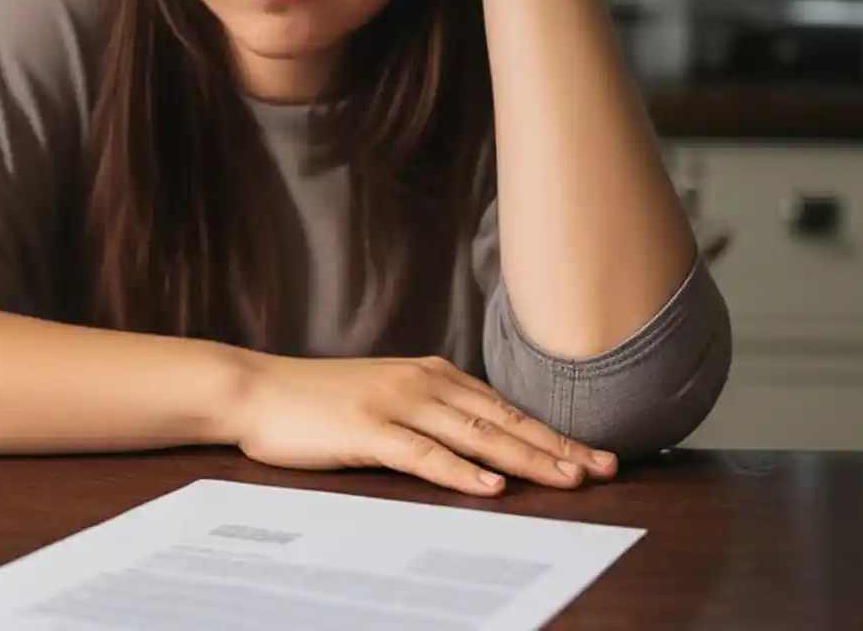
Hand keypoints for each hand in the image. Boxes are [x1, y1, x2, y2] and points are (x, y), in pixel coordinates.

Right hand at [229, 354, 617, 495]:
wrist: (257, 389)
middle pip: (504, 420)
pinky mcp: (368, 429)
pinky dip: (461, 472)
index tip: (595, 454)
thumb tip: (477, 439)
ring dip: (526, 459)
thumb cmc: (318, 400)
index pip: (506, 408)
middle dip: (558, 447)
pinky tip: (492, 487)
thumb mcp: (385, 395)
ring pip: (476, 436)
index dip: (554, 433)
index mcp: (432, 374)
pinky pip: (424, 454)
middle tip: (605, 469)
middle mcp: (423, 382)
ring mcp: (396, 404)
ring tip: (569, 479)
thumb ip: (430, 411)